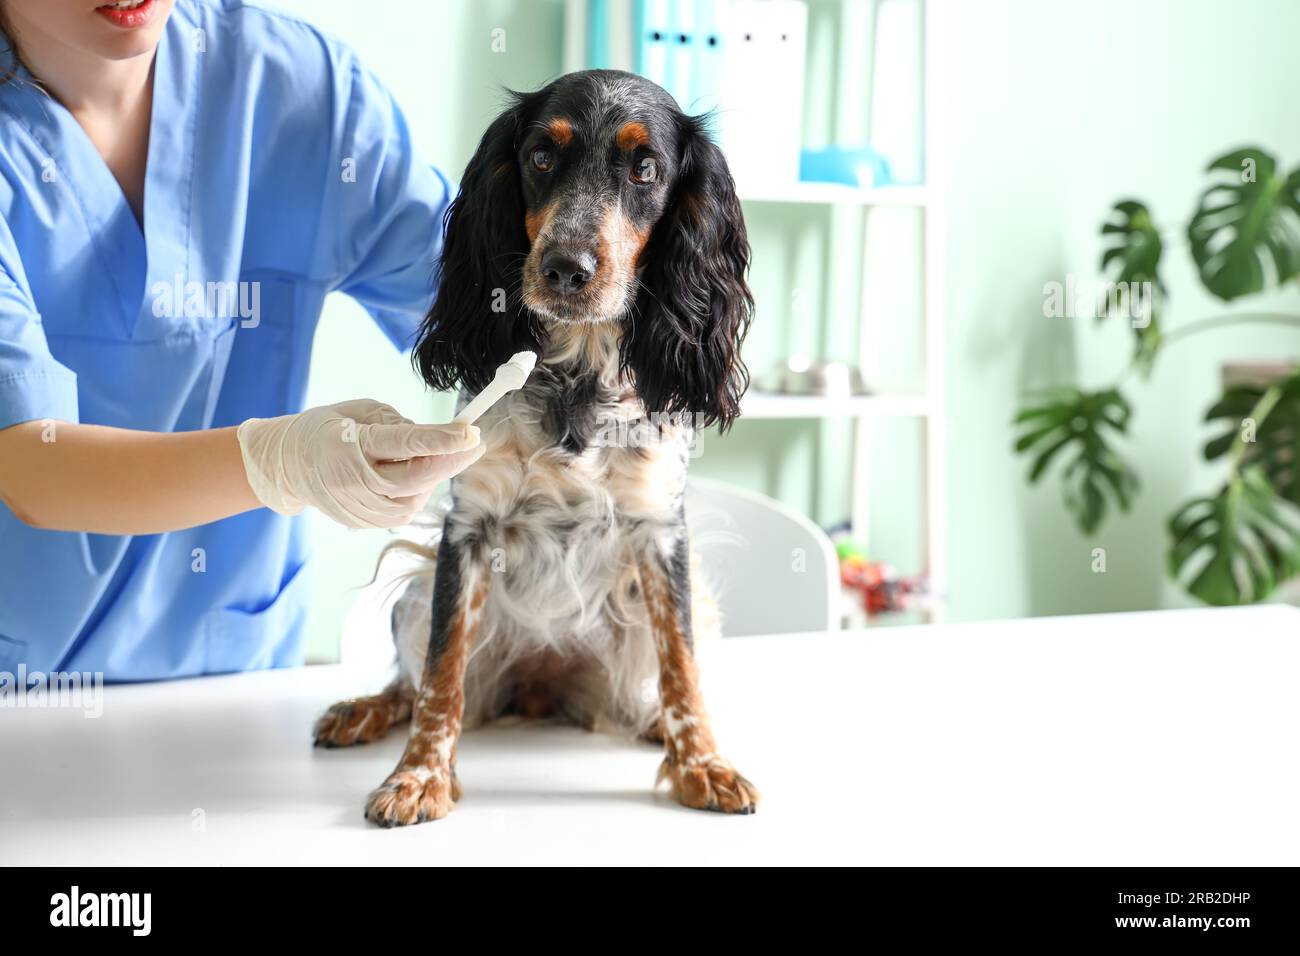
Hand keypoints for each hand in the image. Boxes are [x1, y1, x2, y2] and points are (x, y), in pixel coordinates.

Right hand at [236, 399, 483, 528]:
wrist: (287, 466)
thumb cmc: (327, 429)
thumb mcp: (357, 410)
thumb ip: (395, 422)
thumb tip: (433, 438)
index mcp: (350, 446)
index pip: (404, 444)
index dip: (441, 440)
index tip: (471, 432)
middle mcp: (355, 482)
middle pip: (417, 477)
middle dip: (452, 460)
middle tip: (476, 443)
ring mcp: (360, 508)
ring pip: (416, 496)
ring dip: (432, 474)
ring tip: (426, 455)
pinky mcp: (366, 523)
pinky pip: (406, 507)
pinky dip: (416, 489)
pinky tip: (406, 474)